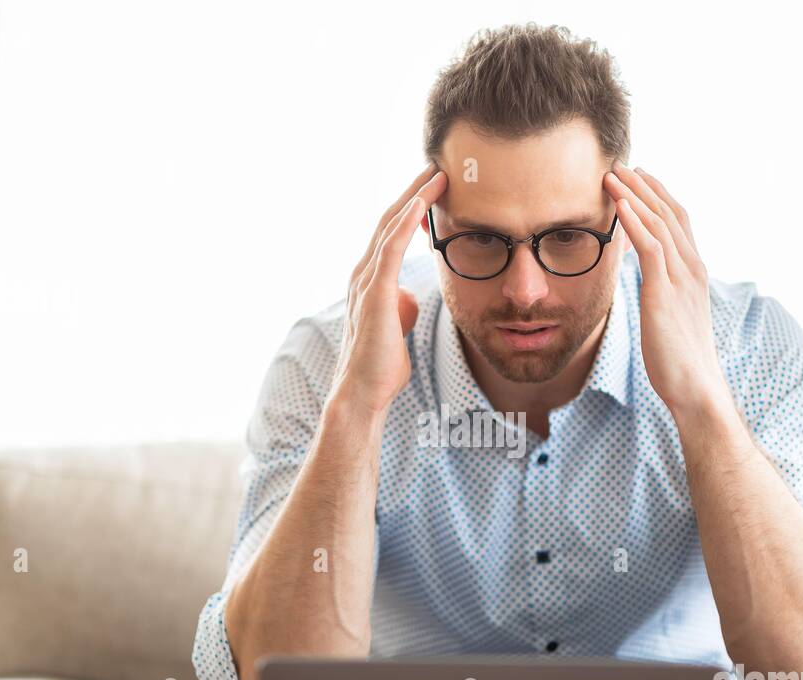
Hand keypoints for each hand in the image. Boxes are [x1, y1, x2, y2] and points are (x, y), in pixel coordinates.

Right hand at [331, 163, 447, 414]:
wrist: (364, 391)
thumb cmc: (381, 363)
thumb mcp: (397, 325)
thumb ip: (401, 306)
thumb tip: (409, 297)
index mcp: (371, 278)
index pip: (394, 231)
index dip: (414, 205)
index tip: (436, 184)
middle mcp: (363, 272)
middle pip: (392, 219)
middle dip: (415, 190)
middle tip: (439, 164)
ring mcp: (366, 280)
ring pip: (392, 226)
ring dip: (415, 197)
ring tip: (438, 173)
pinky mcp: (375, 293)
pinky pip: (391, 248)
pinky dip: (406, 223)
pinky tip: (421, 203)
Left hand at [603, 162, 729, 421]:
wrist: (696, 387)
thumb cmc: (681, 360)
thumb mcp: (672, 318)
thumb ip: (663, 294)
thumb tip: (650, 286)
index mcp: (695, 273)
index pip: (678, 222)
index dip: (659, 197)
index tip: (639, 178)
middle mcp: (692, 268)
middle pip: (669, 214)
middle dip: (644, 187)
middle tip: (621, 165)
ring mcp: (681, 278)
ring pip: (658, 223)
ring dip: (634, 195)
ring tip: (612, 174)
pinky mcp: (665, 292)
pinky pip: (649, 246)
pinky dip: (634, 220)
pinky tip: (619, 203)